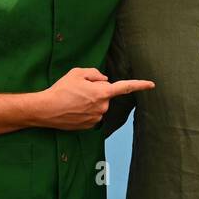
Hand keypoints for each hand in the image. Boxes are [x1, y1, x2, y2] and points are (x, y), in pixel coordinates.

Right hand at [37, 67, 153, 130]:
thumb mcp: (77, 72)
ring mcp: (97, 118)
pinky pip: (92, 115)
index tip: (152, 85)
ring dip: (90, 102)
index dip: (140, 85)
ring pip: (98, 106)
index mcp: (103, 92)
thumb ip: (95, 73)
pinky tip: (73, 109)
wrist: (46, 109)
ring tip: (73, 100)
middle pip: (105, 95)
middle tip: (78, 90)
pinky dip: (85, 111)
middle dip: (96, 91)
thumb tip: (104, 80)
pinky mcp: (89, 126)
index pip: (125, 87)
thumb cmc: (61, 89)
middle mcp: (103, 107)